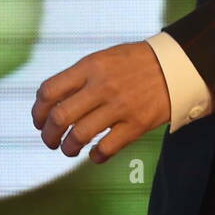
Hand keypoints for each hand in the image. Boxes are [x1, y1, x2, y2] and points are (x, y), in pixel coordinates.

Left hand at [31, 41, 169, 161]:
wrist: (176, 66)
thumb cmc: (136, 62)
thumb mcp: (105, 58)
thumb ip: (80, 77)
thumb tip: (52, 102)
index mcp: (91, 66)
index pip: (49, 91)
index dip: (38, 111)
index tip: (39, 120)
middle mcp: (102, 86)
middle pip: (59, 117)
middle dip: (48, 135)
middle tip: (50, 140)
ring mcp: (120, 106)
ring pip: (79, 136)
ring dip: (67, 148)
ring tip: (69, 149)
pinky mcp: (136, 124)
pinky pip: (106, 148)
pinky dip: (95, 156)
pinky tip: (94, 154)